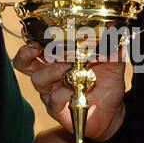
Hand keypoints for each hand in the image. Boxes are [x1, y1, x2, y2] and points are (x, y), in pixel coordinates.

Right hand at [11, 43, 126, 140]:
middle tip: (36, 48)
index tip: (32, 30)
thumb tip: (118, 34)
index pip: (38, 45)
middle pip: (25, 62)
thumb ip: (113, 49)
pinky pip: (52, 101)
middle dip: (27, 53)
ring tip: (66, 68)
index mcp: (59, 58)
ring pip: (38, 79)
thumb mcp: (113, 64)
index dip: (31, 38)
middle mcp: (50, 74)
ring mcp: (51, 92)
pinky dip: (60, 95)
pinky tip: (71, 91)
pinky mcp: (57, 109)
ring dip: (50, 71)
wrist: (112, 112)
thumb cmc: (107, 85)